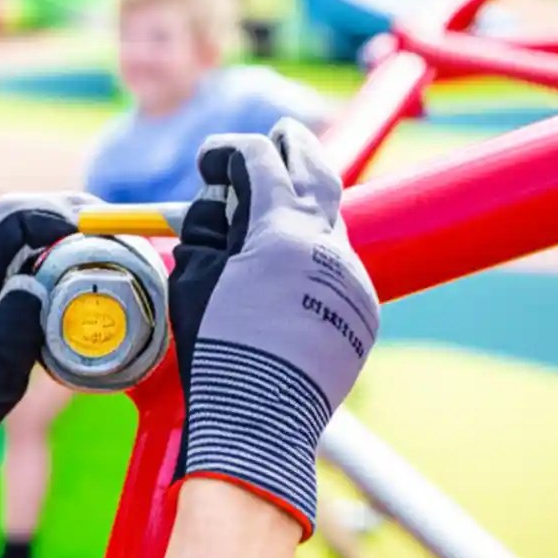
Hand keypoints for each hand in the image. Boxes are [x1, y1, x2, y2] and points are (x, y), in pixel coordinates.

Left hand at [0, 192, 99, 524]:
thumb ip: (10, 329)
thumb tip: (33, 283)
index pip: (11, 216)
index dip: (58, 213)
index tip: (98, 231)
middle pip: (19, 215)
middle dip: (69, 217)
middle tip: (114, 236)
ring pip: (18, 235)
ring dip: (61, 237)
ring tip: (103, 256)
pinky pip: (13, 258)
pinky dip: (48, 259)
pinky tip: (73, 283)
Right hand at [168, 119, 379, 538]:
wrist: (260, 422)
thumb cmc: (217, 350)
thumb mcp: (195, 278)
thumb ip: (209, 229)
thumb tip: (223, 205)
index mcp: (283, 230)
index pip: (259, 161)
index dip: (228, 152)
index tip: (211, 160)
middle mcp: (328, 245)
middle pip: (316, 171)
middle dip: (292, 147)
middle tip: (279, 135)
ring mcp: (352, 278)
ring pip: (331, 221)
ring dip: (304, 206)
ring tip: (277, 207)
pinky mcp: (363, 312)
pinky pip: (339, 268)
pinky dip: (315, 258)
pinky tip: (289, 276)